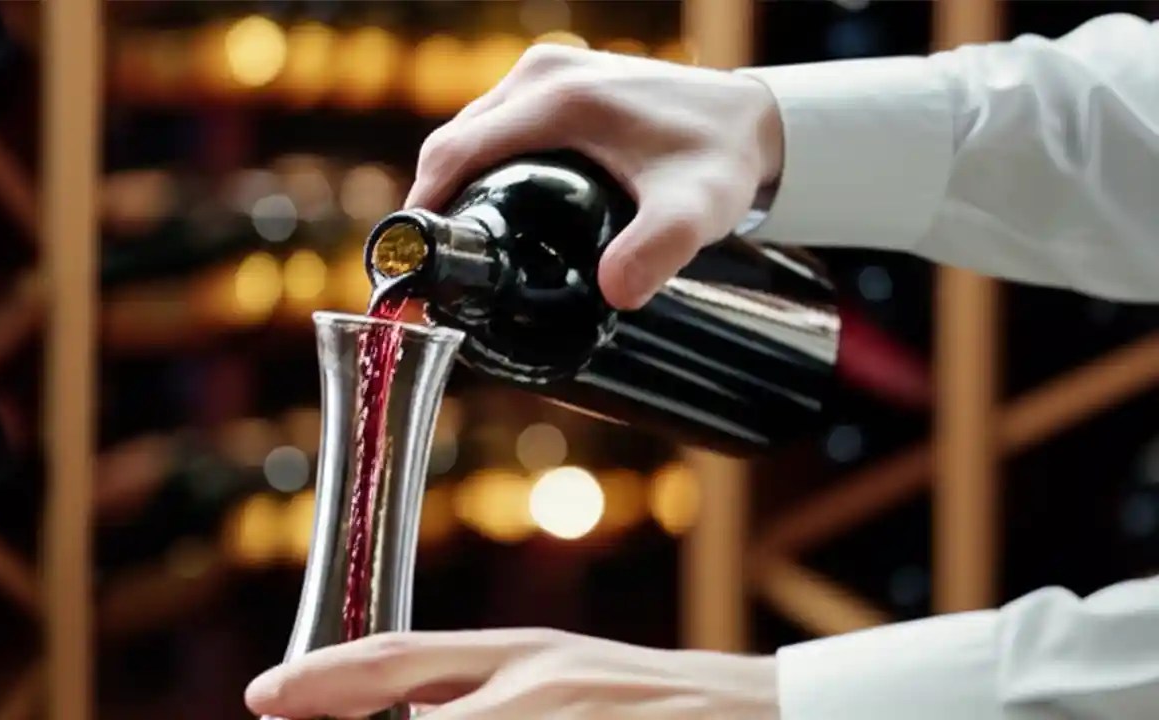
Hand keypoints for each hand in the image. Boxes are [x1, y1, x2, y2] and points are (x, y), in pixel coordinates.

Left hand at [245, 628, 779, 718]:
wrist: (767, 716)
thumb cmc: (660, 704)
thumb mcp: (566, 676)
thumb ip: (488, 689)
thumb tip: (410, 713)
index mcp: (529, 657)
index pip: (403, 657)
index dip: (325, 675)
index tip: (263, 695)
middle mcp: (541, 692)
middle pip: (419, 716)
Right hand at [405, 45, 783, 310]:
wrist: (752, 120)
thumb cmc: (721, 161)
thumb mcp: (694, 212)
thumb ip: (658, 251)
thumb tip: (616, 293)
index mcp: (557, 99)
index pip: (456, 153)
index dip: (424, 209)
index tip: (413, 263)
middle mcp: (542, 74)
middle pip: (455, 143)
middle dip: (436, 203)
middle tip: (442, 269)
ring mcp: (547, 72)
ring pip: (472, 132)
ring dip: (456, 183)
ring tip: (461, 247)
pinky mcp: (556, 80)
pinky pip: (496, 123)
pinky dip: (480, 162)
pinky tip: (490, 205)